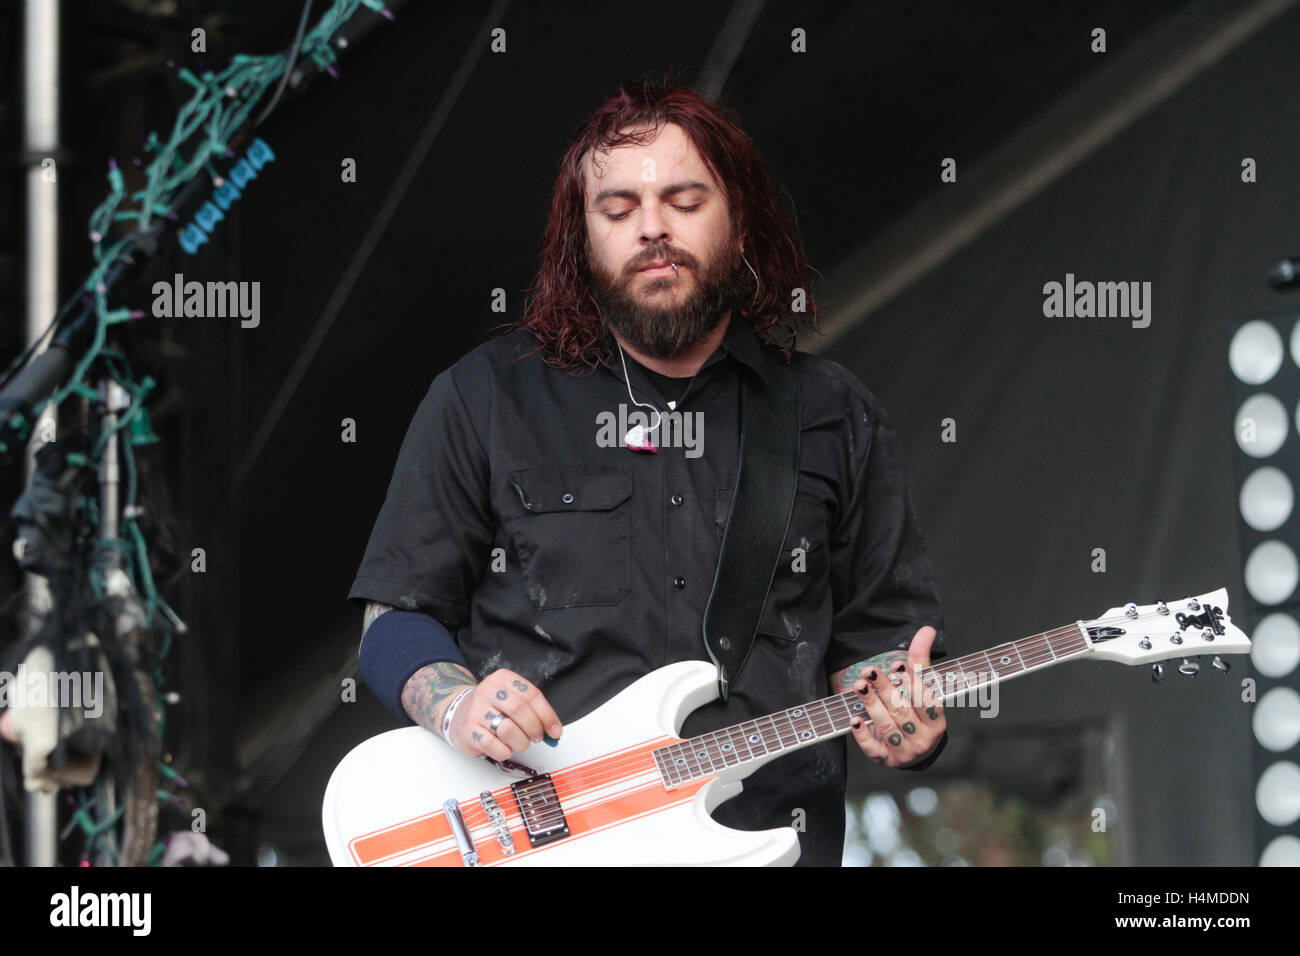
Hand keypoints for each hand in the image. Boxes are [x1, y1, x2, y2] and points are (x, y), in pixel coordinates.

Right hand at [447, 669, 562, 761]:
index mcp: (503, 679)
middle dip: (534, 728)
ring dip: (520, 742)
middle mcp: (488, 690)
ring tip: (520, 743)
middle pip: (519, 709)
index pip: (531, 695)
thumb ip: (533, 711)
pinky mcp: (468, 730)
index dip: (547, 715)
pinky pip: (493, 746)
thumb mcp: (512, 699)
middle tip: (537, 737)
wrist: (459, 713)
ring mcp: (476, 710)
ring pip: (507, 729)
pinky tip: (504, 748)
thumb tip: (554, 730)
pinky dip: (505, 751)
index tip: (555, 731)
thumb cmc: (493, 708)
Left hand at [847, 625, 945, 768]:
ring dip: (871, 705)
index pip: (925, 701)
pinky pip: (874, 750)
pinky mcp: (886, 760)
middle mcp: (924, 739)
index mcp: (937, 721)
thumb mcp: (922, 689)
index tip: (898, 666)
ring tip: (859, 686)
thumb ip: (921, 661)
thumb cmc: (917, 713)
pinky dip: (863, 736)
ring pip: (887, 727)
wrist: (915, 750)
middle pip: (902, 711)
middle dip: (884, 690)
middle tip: (868, 671)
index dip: (912, 683)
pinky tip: (854, 720)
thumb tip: (927, 629)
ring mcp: (905, 752)